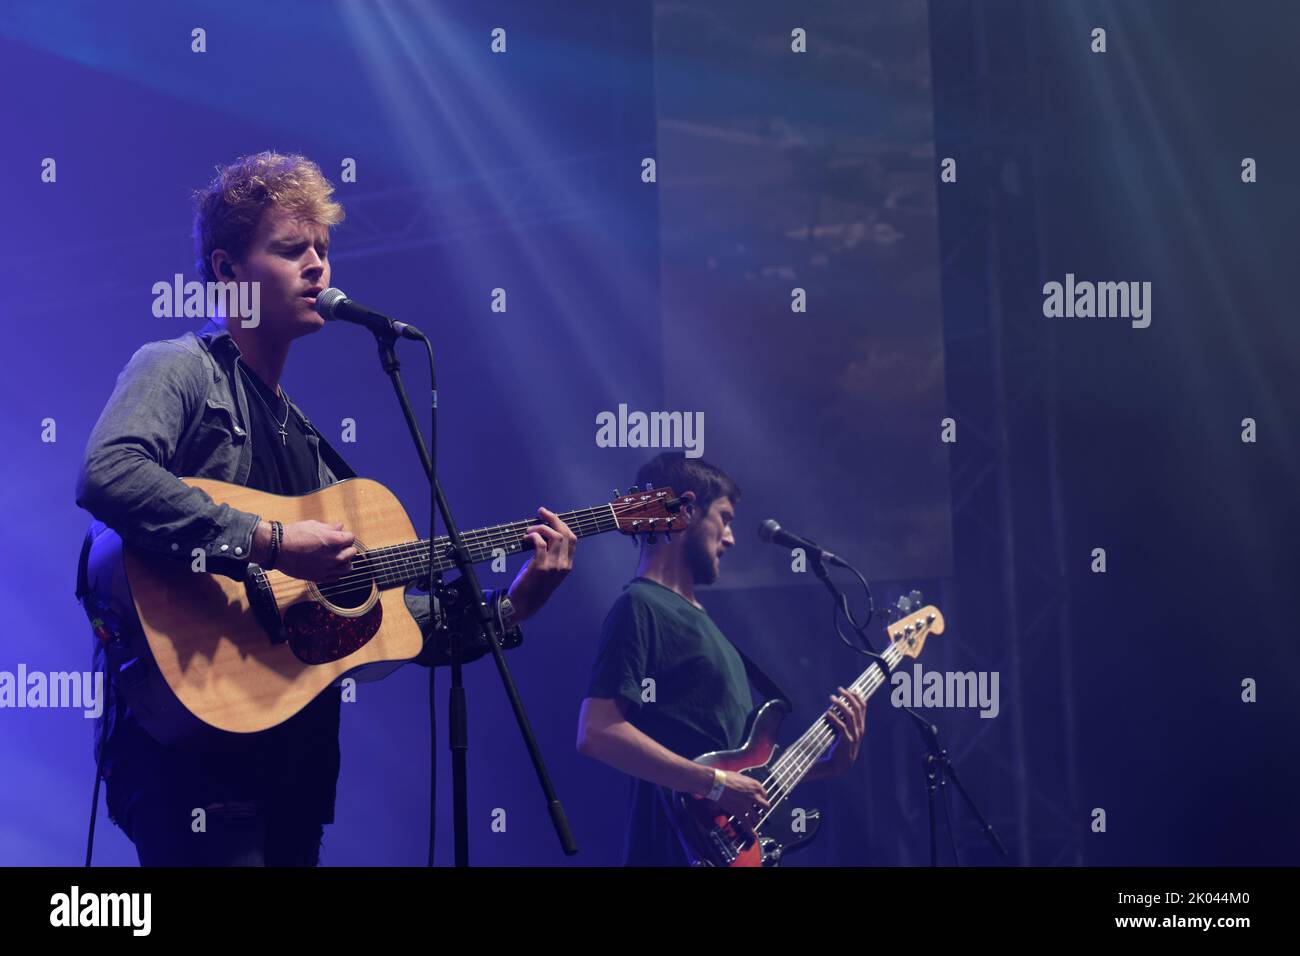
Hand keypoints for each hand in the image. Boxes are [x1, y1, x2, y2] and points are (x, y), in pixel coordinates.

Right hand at [271, 520, 356, 582]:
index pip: (351, 538)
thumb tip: (340, 527)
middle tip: (338, 546)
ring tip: (337, 557)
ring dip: (345, 561)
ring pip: (347, 568)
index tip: (340, 536)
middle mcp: (334, 556)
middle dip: (346, 548)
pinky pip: (336, 577)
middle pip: (352, 553)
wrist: (278, 549)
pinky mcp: (320, 577)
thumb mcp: (314, 525)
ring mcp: (327, 568)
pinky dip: (336, 572)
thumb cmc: (294, 535)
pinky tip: (330, 567)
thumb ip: (330, 528)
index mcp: (334, 541)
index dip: (345, 535)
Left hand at [505, 507, 576, 622]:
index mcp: (567, 565)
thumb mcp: (549, 570)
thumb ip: (551, 554)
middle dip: (553, 518)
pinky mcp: (540, 567)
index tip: (550, 516)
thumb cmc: (534, 585)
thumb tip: (544, 533)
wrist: (524, 604)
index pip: (572, 538)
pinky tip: (526, 537)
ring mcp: (553, 566)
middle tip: (541, 512)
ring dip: (540, 527)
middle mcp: (563, 565)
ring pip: (555, 536)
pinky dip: (533, 536)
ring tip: (530, 529)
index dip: (562, 524)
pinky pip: (540, 543)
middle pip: (565, 533)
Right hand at [714, 771, 769, 828]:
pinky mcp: (740, 813)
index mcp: (755, 785)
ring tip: (751, 820)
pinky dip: (750, 831)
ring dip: (754, 819)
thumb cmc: (725, 778)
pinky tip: (752, 835)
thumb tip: (745, 787)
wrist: (717, 783)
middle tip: (757, 810)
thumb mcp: (741, 777)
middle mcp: (754, 796)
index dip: (761, 798)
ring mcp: (748, 805)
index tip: (758, 801)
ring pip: (757, 817)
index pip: (764, 794)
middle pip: (765, 806)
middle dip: (761, 809)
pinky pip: (747, 825)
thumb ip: (746, 784)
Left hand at [818, 687, 866, 777]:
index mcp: (861, 725)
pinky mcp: (846, 741)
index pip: (863, 706)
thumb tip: (839, 704)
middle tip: (838, 689)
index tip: (848, 689)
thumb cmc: (841, 747)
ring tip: (831, 698)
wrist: (840, 766)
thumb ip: (846, 721)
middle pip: (856, 708)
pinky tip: (827, 713)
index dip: (856, 696)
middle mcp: (860, 729)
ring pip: (849, 715)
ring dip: (840, 704)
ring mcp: (854, 735)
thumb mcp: (847, 733)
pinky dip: (834, 718)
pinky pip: (841, 726)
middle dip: (848, 696)